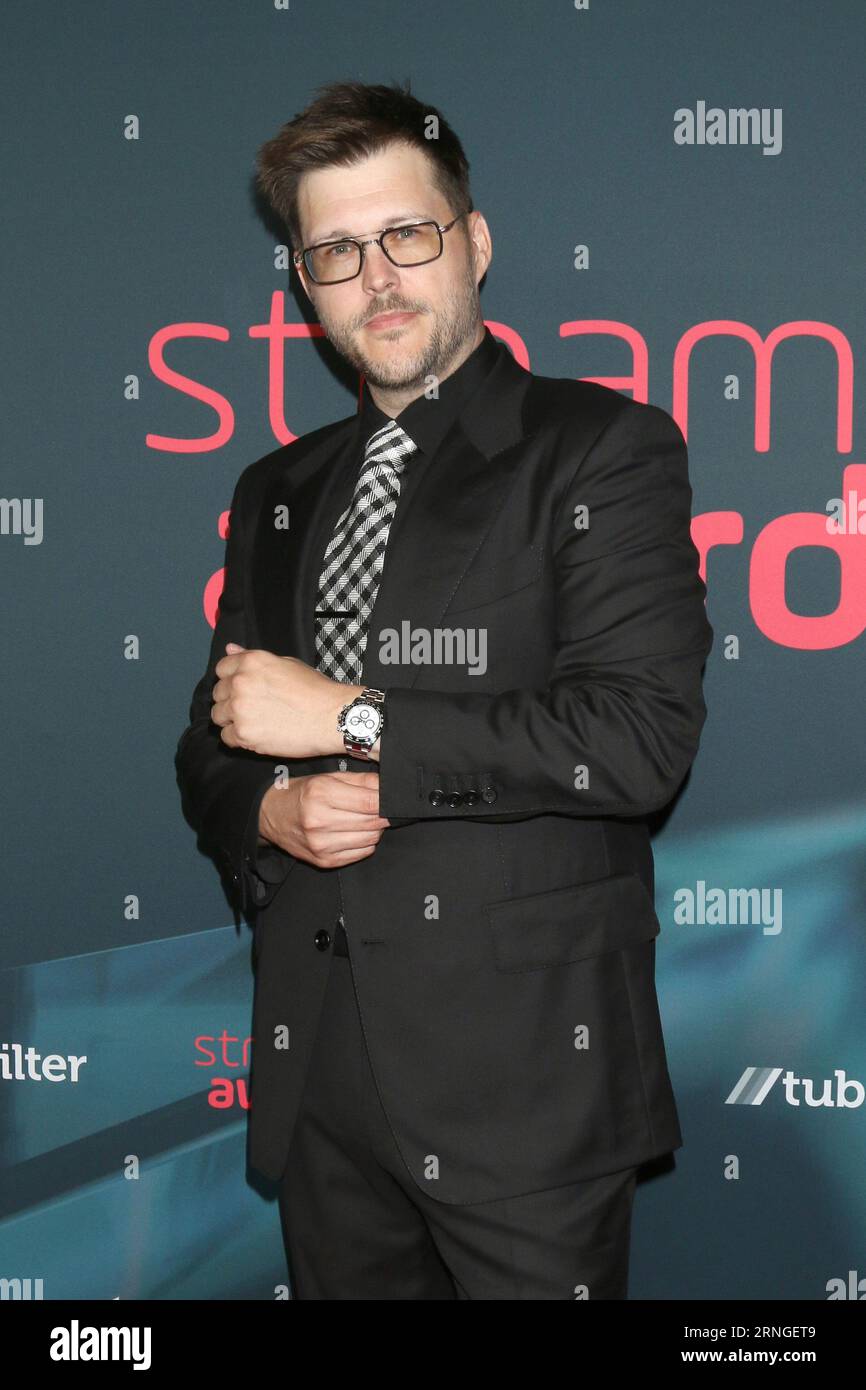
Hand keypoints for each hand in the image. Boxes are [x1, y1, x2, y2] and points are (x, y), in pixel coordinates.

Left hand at [211, 643, 360, 757]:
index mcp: (251, 662)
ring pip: (217, 716)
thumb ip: (253, 658)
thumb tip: (230, 649)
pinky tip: (256, 734)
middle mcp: (240, 683)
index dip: (231, 679)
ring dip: (231, 719)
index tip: (242, 688)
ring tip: (253, 722)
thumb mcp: (286, 663)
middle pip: (218, 694)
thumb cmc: (315, 690)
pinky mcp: (243, 734)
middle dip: (230, 700)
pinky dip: (238, 738)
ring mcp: (240, 709)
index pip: (221, 669)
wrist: (332, 717)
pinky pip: (226, 737)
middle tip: (251, 708)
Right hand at [259, 771, 389, 868]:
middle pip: (372, 822)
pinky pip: (362, 853)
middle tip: (380, 808)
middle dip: (382, 814)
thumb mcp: (328, 778)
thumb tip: (388, 786)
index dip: (386, 801)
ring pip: (370, 839)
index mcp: (321, 794)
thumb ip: (361, 780)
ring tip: (365, 819)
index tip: (391, 798)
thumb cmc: (301, 794)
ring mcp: (321, 845)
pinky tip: (356, 832)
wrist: (271, 816)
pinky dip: (365, 842)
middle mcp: (320, 821)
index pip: (370, 802)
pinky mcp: (324, 861)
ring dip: (375, 829)